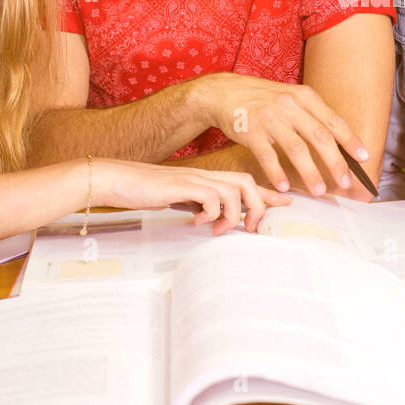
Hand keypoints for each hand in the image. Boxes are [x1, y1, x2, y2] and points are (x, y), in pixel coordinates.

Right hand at [93, 159, 290, 234]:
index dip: (268, 192)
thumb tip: (217, 220)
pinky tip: (196, 222)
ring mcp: (193, 179)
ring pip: (233, 190)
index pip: (245, 182)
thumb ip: (200, 205)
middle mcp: (204, 175)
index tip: (287, 202)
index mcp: (207, 178)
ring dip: (233, 214)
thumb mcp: (180, 199)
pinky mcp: (180, 185)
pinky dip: (210, 213)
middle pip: (247, 182)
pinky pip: (209, 197)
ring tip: (220, 229)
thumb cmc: (147, 191)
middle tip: (251, 229)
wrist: (118, 180)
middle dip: (259, 205)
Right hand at [189, 74, 369, 197]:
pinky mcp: (250, 130)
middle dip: (335, 162)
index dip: (350, 140)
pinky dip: (277, 173)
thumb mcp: (291, 97)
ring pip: (296, 149)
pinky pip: (268, 156)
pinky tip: (285, 186)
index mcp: (304, 96)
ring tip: (319, 190)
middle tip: (345, 182)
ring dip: (310, 172)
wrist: (224, 92)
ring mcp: (269, 117)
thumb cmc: (263, 99)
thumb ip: (312, 116)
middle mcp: (289, 105)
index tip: (364, 158)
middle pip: (319, 136)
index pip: (333, 120)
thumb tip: (340, 142)